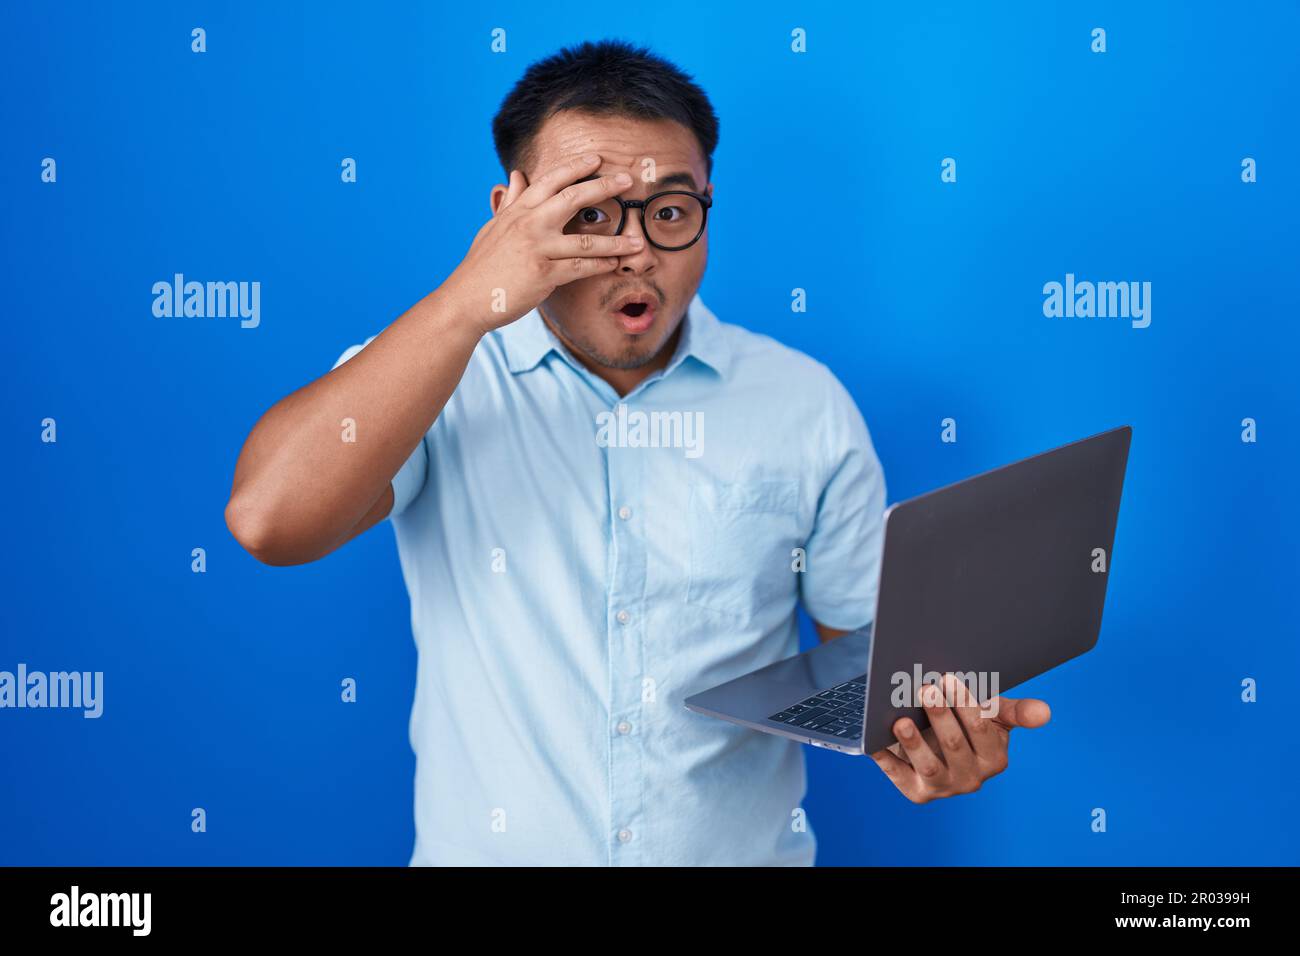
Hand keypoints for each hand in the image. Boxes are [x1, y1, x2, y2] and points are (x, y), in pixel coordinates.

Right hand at [441, 153, 644, 335]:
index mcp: (519, 210)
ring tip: (638, 242)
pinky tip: (615, 265)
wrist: (466, 298)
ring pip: (586, 240)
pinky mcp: (544, 274)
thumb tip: (517, 175)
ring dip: (616, 241)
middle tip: (627, 179)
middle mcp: (530, 223)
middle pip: (573, 197)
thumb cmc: (482, 264)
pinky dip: (601, 266)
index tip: (597, 159)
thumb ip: (511, 202)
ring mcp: (538, 248)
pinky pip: (581, 267)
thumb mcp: (494, 226)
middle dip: (604, 187)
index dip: (575, 167)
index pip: (551, 180)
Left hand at [870, 672, 1050, 802]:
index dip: (966, 704)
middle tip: (925, 689)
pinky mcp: (916, 793)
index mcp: (995, 759)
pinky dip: (887, 760)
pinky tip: (875, 741)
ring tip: (901, 720)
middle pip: (955, 746)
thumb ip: (1016, 712)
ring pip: (930, 766)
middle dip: (940, 717)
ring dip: (915, 743)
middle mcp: (972, 779)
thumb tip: (1046, 712)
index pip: (982, 730)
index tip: (949, 678)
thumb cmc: (967, 724)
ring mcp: (944, 788)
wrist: (936, 741)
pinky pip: (900, 776)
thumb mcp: (993, 716)